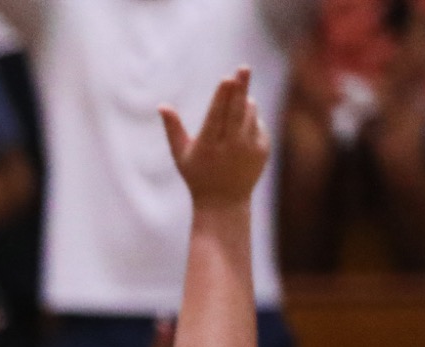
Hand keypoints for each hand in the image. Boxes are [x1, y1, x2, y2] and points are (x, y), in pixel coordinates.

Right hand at [161, 67, 269, 209]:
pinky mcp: (263, 149)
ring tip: (233, 107)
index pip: (216, 116)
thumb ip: (173, 129)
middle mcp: (230, 147)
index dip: (222, 97)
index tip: (227, 79)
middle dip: (240, 88)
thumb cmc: (197, 175)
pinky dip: (249, 119)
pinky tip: (239, 133)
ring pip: (249, 113)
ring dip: (242, 102)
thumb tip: (162, 105)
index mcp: (207, 146)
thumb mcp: (181, 154)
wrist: (224, 201)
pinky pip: (257, 123)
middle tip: (243, 68)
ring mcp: (249, 148)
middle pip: (236, 111)